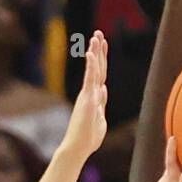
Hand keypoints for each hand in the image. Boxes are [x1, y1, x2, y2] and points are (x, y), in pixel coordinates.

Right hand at [60, 31, 107, 159]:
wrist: (78, 147)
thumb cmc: (88, 138)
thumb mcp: (100, 118)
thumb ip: (101, 103)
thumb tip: (103, 89)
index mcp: (94, 97)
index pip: (100, 74)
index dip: (101, 60)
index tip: (102, 46)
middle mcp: (90, 93)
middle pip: (97, 68)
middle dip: (98, 51)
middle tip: (98, 34)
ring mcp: (87, 94)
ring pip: (93, 69)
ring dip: (95, 52)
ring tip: (96, 36)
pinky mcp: (86, 98)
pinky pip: (89, 78)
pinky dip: (91, 66)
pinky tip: (91, 53)